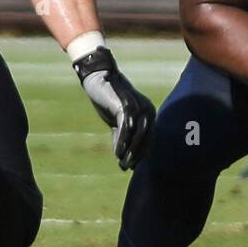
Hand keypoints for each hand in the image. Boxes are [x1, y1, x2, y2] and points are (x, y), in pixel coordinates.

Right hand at [73, 47, 155, 169]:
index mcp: (149, 113)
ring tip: (123, 164)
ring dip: (130, 151)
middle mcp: (148, 110)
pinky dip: (122, 142)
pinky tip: (117, 153)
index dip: (141, 153)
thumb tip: (122, 158)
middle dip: (137, 155)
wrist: (99, 78)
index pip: (149, 138)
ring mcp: (138, 108)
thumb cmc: (109, 99)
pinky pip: (126, 128)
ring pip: (138, 135)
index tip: (133, 167)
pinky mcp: (126, 106)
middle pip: (146, 138)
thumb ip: (120, 136)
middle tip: (128, 168)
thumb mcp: (116, 121)